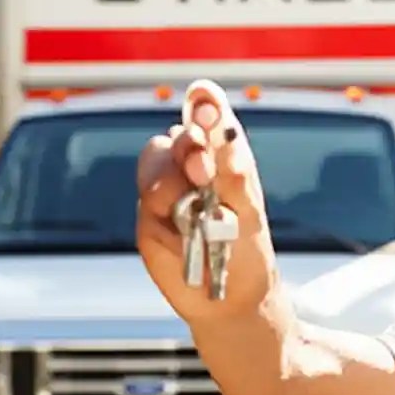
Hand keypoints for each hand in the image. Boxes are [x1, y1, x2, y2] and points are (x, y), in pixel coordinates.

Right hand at [135, 80, 275, 321]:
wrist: (229, 300)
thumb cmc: (247, 250)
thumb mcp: (247, 208)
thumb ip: (232, 169)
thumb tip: (224, 129)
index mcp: (222, 156)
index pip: (208, 116)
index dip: (204, 102)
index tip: (203, 94)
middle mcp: (191, 166)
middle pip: (176, 136)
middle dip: (187, 145)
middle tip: (202, 169)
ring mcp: (166, 190)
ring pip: (154, 162)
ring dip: (172, 179)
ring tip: (194, 205)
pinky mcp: (148, 217)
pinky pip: (146, 200)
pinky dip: (164, 211)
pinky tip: (183, 232)